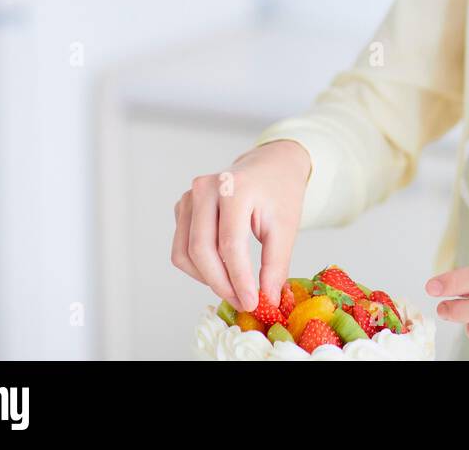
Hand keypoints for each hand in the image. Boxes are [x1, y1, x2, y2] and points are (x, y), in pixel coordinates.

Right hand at [170, 140, 310, 312]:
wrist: (270, 166)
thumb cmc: (279, 192)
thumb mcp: (287, 226)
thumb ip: (276, 263)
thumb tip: (266, 299)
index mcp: (234, 188)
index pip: (230, 244)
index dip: (239, 279)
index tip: (252, 303)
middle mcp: (204, 189)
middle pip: (201, 250)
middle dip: (221, 284)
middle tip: (243, 302)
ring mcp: (188, 197)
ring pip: (185, 254)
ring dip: (207, 279)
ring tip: (234, 289)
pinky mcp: (182, 208)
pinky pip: (182, 248)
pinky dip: (199, 268)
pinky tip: (222, 270)